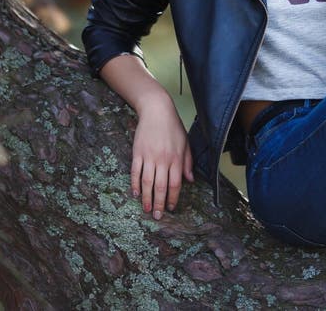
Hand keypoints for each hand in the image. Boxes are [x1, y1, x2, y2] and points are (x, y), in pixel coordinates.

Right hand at [131, 95, 193, 219]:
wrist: (157, 110)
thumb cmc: (173, 127)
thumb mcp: (185, 142)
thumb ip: (188, 162)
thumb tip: (190, 180)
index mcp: (176, 158)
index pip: (175, 184)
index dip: (173, 198)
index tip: (171, 208)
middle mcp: (163, 159)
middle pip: (160, 187)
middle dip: (159, 204)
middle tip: (157, 216)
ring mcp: (149, 156)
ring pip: (147, 182)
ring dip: (146, 198)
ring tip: (146, 209)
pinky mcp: (137, 152)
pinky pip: (135, 172)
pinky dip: (135, 184)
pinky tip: (136, 193)